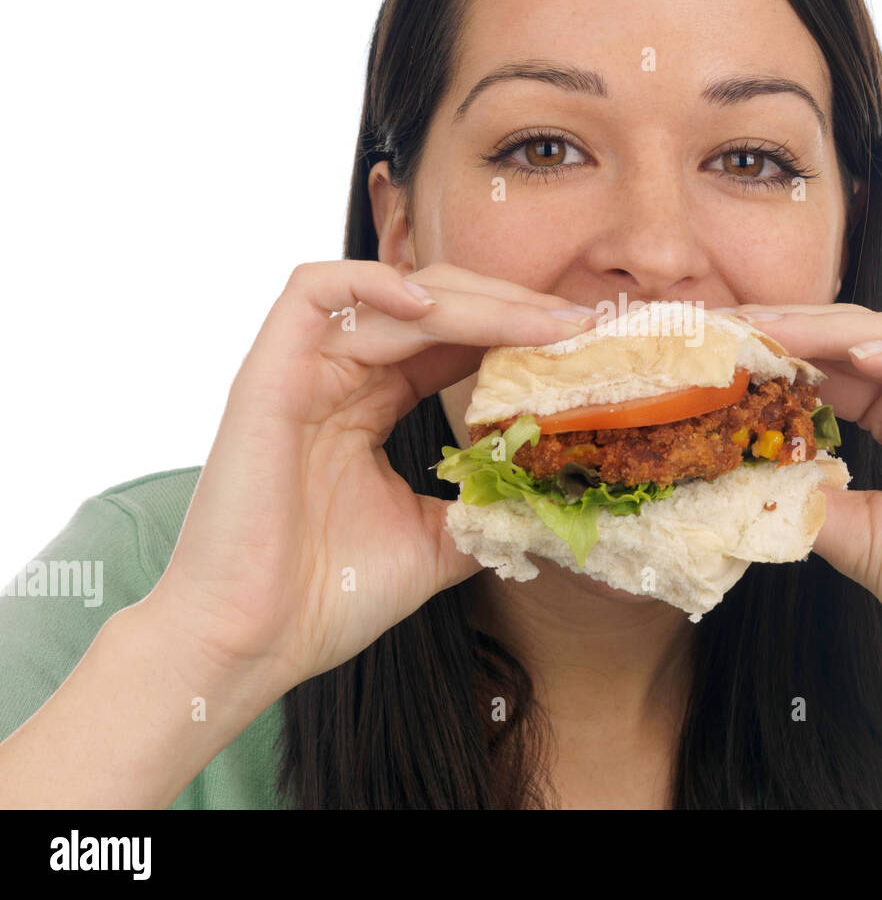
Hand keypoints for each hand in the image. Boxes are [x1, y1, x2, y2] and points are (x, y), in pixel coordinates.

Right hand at [143, 261, 596, 698]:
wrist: (250, 646)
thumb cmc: (324, 598)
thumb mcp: (433, 545)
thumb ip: (483, 510)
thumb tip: (548, 503)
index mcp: (369, 406)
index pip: (452, 340)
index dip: (516, 331)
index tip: (583, 344)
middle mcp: (337, 377)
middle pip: (434, 304)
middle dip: (510, 306)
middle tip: (577, 324)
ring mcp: (301, 371)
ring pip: (392, 293)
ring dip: (473, 300)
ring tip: (538, 322)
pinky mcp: (267, 376)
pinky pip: (311, 292)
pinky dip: (373, 283)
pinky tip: (435, 307)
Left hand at [726, 303, 881, 702]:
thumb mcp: (865, 538)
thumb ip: (812, 499)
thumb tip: (739, 476)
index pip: (834, 369)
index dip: (776, 358)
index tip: (713, 353)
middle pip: (862, 341)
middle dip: (793, 332)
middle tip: (729, 324)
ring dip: (839, 334)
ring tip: (776, 332)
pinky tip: (862, 356)